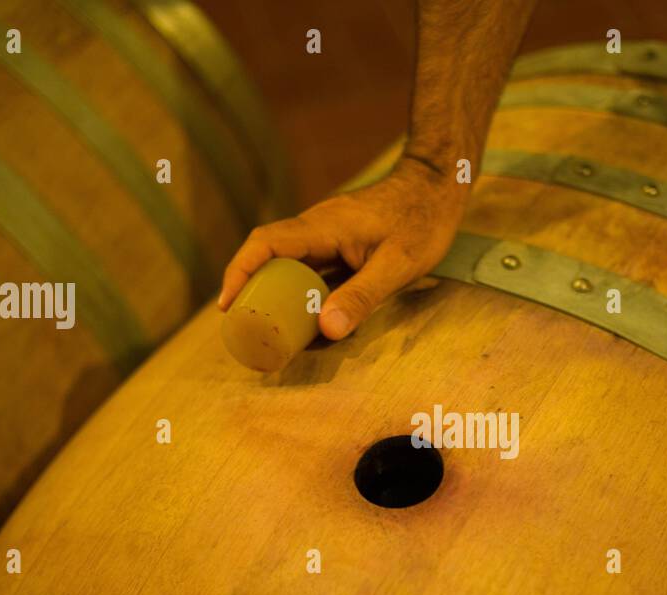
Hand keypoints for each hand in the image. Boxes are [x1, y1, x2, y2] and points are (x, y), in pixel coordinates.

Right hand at [218, 158, 466, 338]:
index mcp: (322, 227)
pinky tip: (315, 322)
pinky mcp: (340, 247)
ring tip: (280, 336)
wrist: (438, 187)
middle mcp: (316, 229)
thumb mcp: (397, 265)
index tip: (228, 305)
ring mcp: (327, 237)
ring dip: (281, 298)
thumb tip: (326, 330)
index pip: (265, 244)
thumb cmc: (422, 220)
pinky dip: (307, 296)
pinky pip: (313, 272)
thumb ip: (363, 296)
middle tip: (250, 333)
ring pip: (291, 268)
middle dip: (255, 293)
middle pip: (269, 259)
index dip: (239, 272)